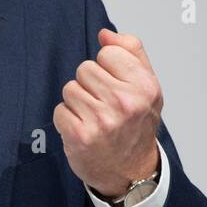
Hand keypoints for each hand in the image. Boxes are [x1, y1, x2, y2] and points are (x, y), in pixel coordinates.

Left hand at [53, 28, 162, 199]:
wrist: (131, 172)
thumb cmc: (137, 125)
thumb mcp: (146, 85)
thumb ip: (131, 52)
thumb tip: (105, 34)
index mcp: (144, 86)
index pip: (107, 53)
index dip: (107, 68)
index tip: (115, 85)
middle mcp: (125, 103)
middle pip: (84, 69)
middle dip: (90, 85)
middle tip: (104, 105)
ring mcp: (102, 120)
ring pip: (70, 89)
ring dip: (77, 103)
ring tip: (94, 118)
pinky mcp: (80, 136)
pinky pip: (60, 110)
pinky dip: (67, 120)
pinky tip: (83, 130)